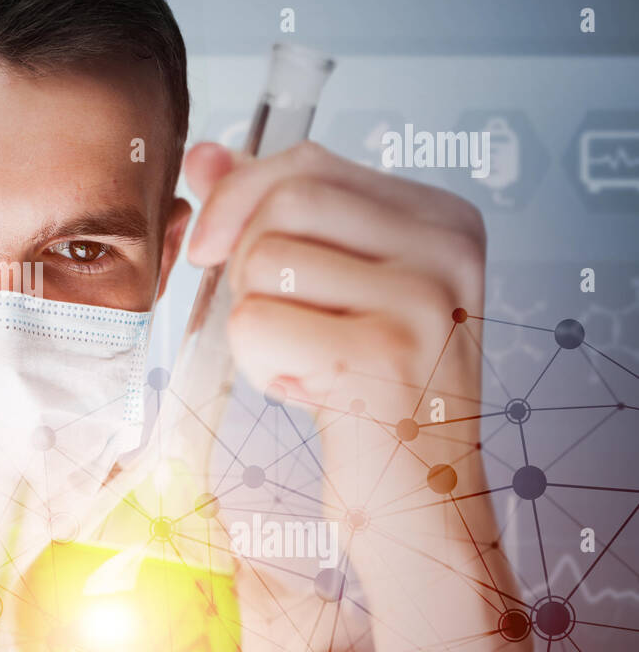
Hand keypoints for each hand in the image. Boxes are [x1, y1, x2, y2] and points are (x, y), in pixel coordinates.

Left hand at [186, 138, 485, 448]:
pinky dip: (256, 362)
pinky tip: (304, 389)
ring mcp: (422, 300)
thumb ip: (270, 213)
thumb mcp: (331, 286)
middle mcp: (446, 248)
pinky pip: (255, 325)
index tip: (210, 244)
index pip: (309, 163)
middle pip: (285, 200)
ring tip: (303, 358)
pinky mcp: (382, 357)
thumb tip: (205, 156)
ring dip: (254, 318)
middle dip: (245, 257)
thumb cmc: (367, 387)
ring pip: (264, 261)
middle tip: (271, 313)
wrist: (417, 496)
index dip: (239, 196)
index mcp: (441, 219)